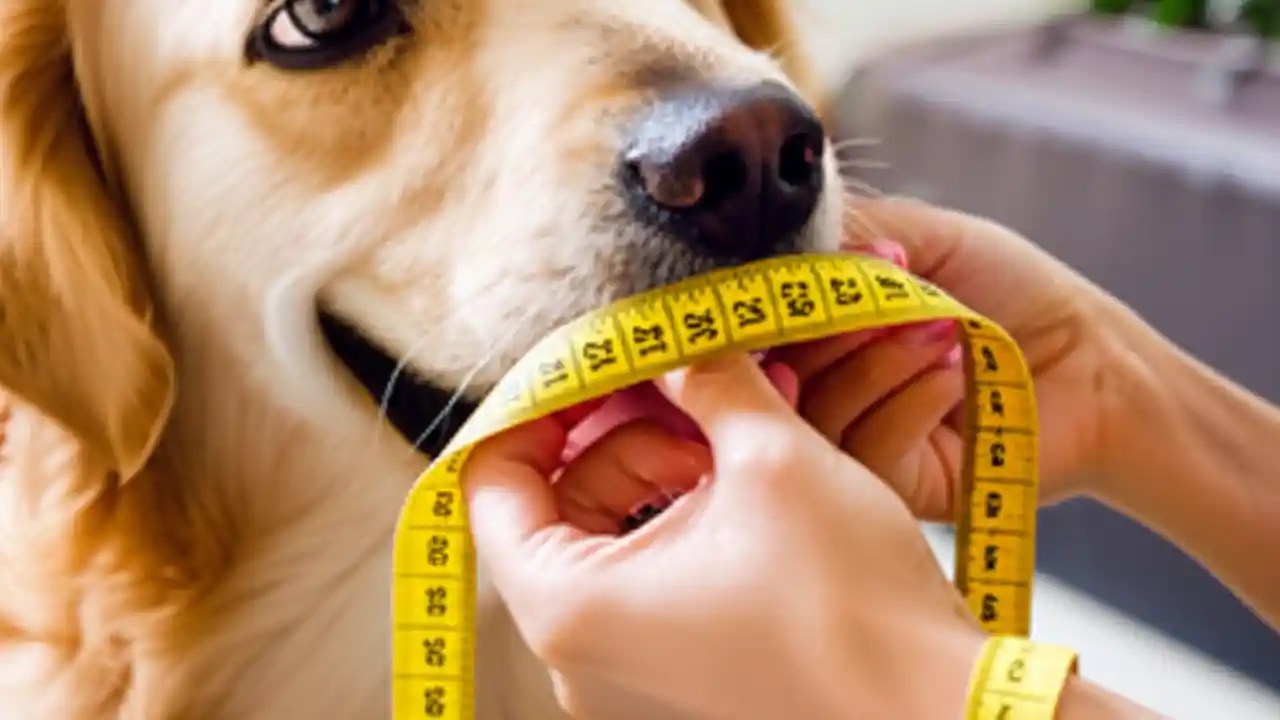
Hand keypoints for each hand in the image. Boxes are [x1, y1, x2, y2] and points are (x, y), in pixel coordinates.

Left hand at [464, 355, 984, 719]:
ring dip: (663, 471)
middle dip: (623, 433)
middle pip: (556, 504)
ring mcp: (624, 680)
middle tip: (692, 389)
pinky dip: (683, 523)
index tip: (597, 360)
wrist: (941, 712)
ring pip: (607, 538)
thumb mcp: (772, 458)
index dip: (542, 402)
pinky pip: (646, 582)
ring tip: (740, 441)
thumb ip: (704, 379)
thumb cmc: (855, 607)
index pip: (493, 479)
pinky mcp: (672, 686)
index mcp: (569, 606)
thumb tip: (676, 336)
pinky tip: (748, 491)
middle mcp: (578, 657)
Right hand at [796, 197, 1154, 513]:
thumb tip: (773, 245)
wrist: (1096, 360)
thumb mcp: (927, 239)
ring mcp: (862, 445)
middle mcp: (834, 392)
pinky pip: (870, 451)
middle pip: (778, 376)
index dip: (773, 307)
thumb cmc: (1019, 294)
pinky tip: (954, 376)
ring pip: (819, 414)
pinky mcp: (902, 487)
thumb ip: (849, 233)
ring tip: (942, 330)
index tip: (809, 279)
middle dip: (831, 330)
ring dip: (879, 363)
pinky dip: (909, 402)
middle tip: (886, 300)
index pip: (763, 332)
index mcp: (828, 335)